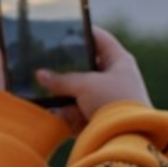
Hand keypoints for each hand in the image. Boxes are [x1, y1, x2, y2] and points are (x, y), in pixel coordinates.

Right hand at [36, 27, 150, 129]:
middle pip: (87, 68)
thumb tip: (40, 75)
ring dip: (65, 96)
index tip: (64, 29)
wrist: (128, 137)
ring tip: (46, 95)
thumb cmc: (112, 101)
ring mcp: (110, 100)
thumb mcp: (83, 85)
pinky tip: (55, 115)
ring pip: (80, 92)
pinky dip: (69, 114)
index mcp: (120, 62)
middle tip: (46, 65)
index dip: (83, 32)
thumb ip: (60, 79)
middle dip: (67, 71)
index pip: (100, 39)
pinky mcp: (103, 119)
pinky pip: (81, 112)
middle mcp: (117, 79)